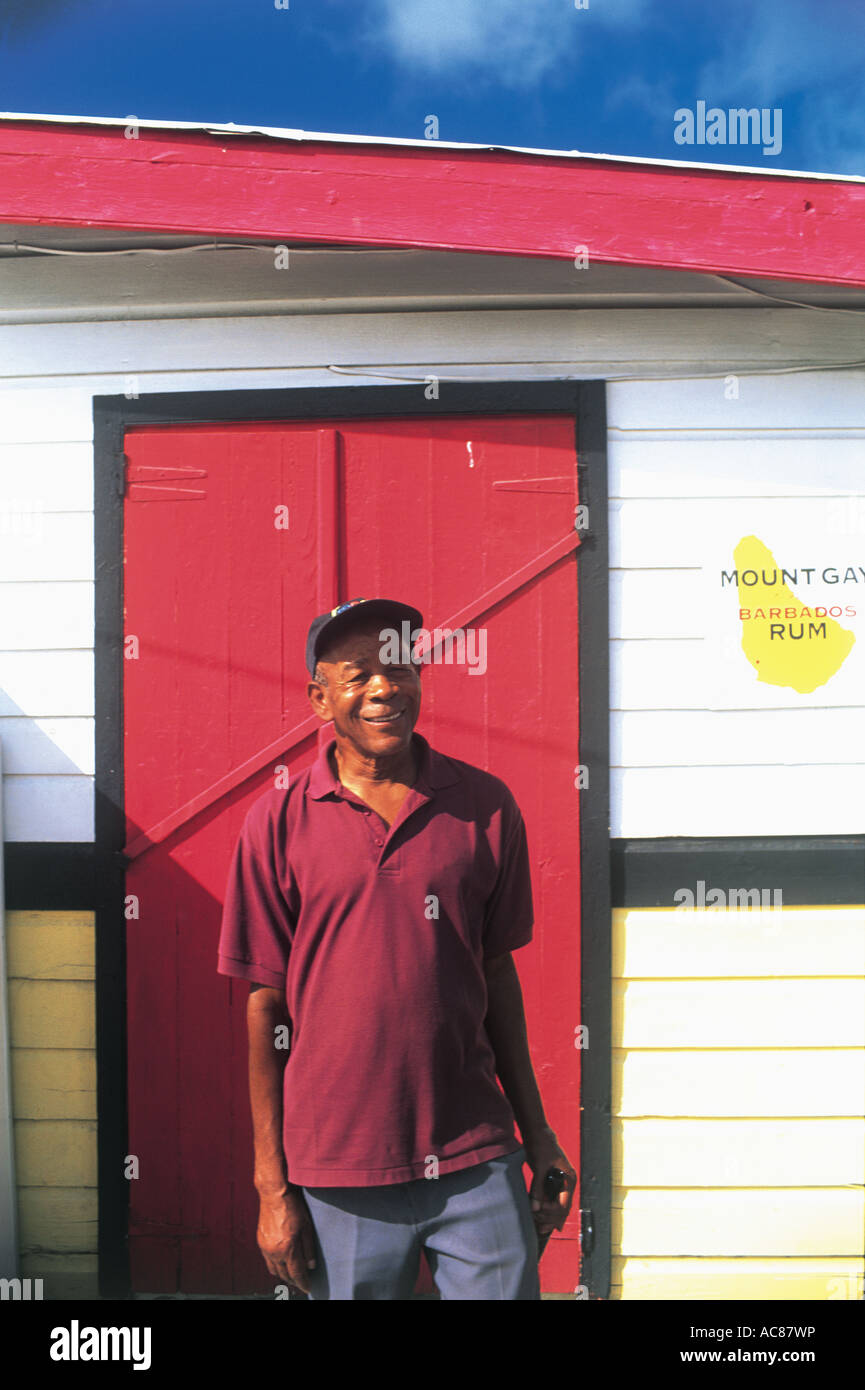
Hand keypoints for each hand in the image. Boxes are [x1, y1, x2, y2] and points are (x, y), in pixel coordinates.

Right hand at [257, 1190, 316, 1294]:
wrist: (274, 1194)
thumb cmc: (293, 1207)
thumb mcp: (307, 1227)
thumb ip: (309, 1248)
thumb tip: (311, 1266)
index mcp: (287, 1249)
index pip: (296, 1273)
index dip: (303, 1282)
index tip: (308, 1288)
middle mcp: (274, 1252)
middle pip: (284, 1274)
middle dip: (294, 1280)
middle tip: (302, 1282)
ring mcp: (265, 1247)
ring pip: (274, 1270)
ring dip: (284, 1275)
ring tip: (292, 1275)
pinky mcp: (260, 1242)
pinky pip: (267, 1261)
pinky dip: (275, 1265)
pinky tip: (282, 1263)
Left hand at [524, 1128, 576, 1249]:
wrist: (537, 1134)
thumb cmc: (541, 1146)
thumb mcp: (539, 1167)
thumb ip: (538, 1188)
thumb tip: (535, 1208)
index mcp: (569, 1179)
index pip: (564, 1204)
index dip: (552, 1213)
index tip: (539, 1213)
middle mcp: (567, 1184)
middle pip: (563, 1209)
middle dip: (551, 1219)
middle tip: (537, 1224)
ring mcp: (560, 1184)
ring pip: (558, 1208)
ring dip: (548, 1218)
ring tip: (538, 1225)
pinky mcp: (552, 1183)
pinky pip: (552, 1201)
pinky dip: (546, 1211)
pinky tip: (540, 1220)